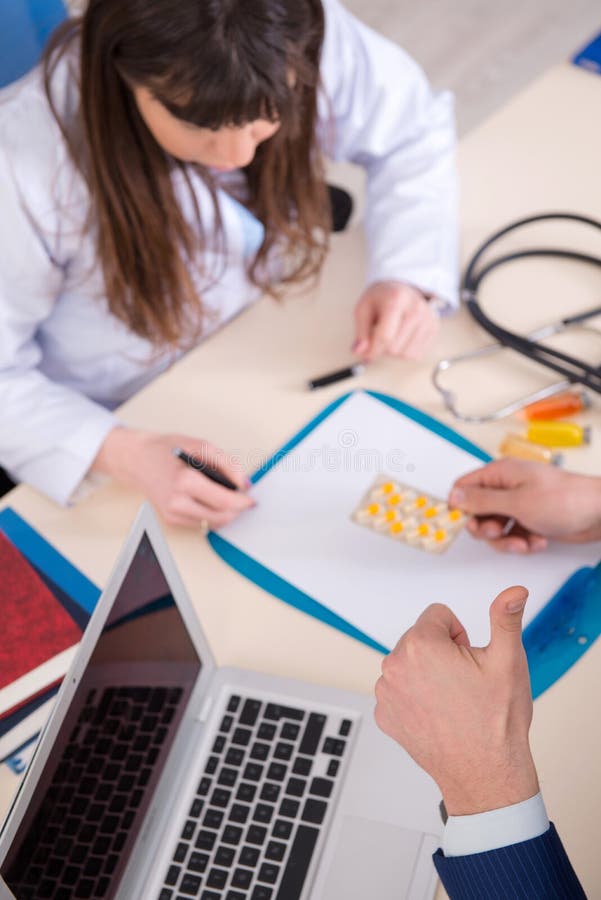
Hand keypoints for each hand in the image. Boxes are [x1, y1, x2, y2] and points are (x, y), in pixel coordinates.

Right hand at [92, 427, 253, 527]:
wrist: (137, 459)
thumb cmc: (166, 450)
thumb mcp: (201, 446)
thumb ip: (227, 464)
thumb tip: (243, 483)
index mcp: (185, 481)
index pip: (224, 502)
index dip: (243, 502)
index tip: (251, 499)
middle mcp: (177, 502)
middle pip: (220, 517)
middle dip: (235, 509)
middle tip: (241, 497)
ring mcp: (172, 514)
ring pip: (212, 523)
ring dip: (223, 512)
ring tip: (223, 495)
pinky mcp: (171, 520)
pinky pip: (200, 522)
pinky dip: (209, 513)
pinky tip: (206, 498)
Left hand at [353, 281, 438, 361]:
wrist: (402, 287)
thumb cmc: (381, 299)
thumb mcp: (363, 309)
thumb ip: (361, 332)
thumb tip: (359, 352)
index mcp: (396, 300)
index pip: (385, 337)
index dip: (372, 351)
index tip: (366, 356)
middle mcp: (416, 309)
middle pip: (395, 349)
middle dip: (382, 348)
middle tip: (379, 336)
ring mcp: (428, 319)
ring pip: (406, 355)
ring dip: (394, 351)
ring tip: (391, 335)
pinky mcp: (434, 328)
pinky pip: (416, 355)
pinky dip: (405, 351)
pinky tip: (402, 337)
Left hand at [375, 586, 538, 815]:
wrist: (485, 775)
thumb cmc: (496, 721)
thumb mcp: (507, 662)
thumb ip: (506, 619)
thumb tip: (514, 591)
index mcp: (421, 645)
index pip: (438, 614)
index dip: (460, 634)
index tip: (470, 659)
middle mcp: (394, 665)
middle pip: (421, 637)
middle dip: (442, 652)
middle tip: (465, 682)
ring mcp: (386, 693)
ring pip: (410, 663)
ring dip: (427, 673)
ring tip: (452, 701)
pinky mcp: (385, 715)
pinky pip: (399, 689)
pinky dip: (416, 696)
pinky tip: (438, 715)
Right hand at [450, 459, 600, 552]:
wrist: (598, 514)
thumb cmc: (564, 499)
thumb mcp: (516, 501)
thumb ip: (482, 501)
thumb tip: (454, 497)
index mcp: (500, 474)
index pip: (464, 488)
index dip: (458, 507)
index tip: (459, 524)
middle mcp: (506, 488)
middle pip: (477, 513)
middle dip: (487, 530)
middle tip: (499, 532)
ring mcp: (518, 505)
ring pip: (495, 529)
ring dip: (507, 541)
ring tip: (525, 541)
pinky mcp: (529, 520)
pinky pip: (512, 536)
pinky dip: (522, 542)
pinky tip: (538, 540)